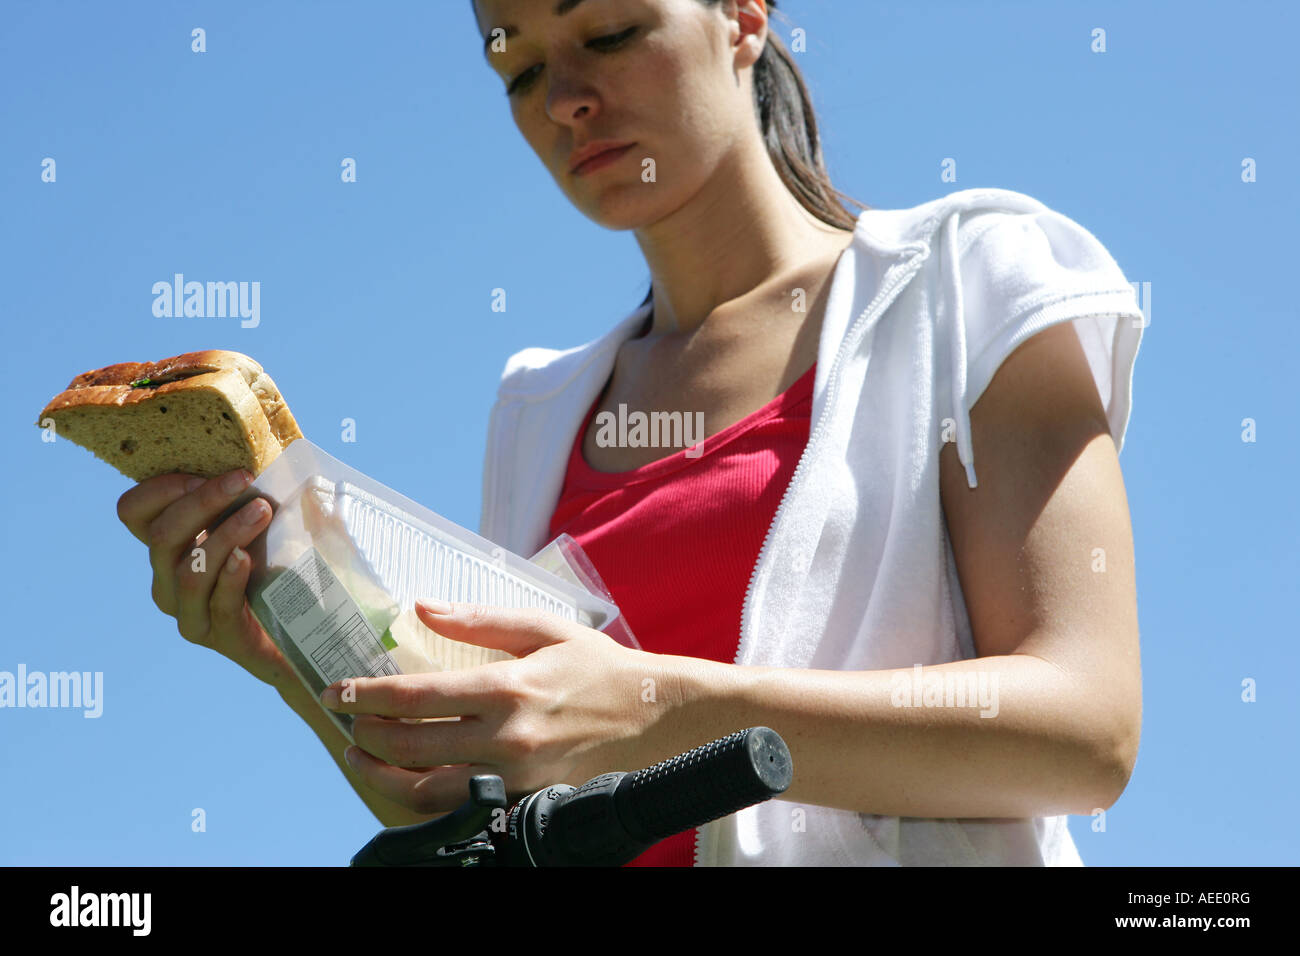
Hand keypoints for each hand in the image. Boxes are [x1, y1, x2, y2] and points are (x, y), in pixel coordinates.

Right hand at [116, 469, 292, 689]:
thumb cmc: (275, 568)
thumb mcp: (254, 526)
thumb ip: (242, 496)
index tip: (205, 471)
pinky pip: (215, 603)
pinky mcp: (217, 636)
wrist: (297, 634)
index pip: (133, 512)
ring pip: (189, 570)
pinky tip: (246, 559)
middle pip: (162, 535)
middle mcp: (166, 579)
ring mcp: (187, 612)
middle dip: (202, 502)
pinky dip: (230, 577)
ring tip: (261, 511)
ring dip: (225, 534)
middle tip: (243, 479)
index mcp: (167, 548)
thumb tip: (257, 450)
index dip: (160, 488)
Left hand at [320, 601, 678, 814]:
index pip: (416, 698)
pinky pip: (459, 809)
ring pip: (427, 792)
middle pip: (411, 749)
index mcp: (508, 687)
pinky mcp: (525, 801)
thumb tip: (422, 607)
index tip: (338, 690)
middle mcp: (507, 738)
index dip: (368, 695)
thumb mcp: (543, 628)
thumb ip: (479, 619)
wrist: (656, 717)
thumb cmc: (599, 667)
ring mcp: (516, 777)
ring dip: (383, 777)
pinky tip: (406, 780)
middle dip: (366, 735)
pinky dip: (422, 799)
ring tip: (361, 756)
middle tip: (345, 721)